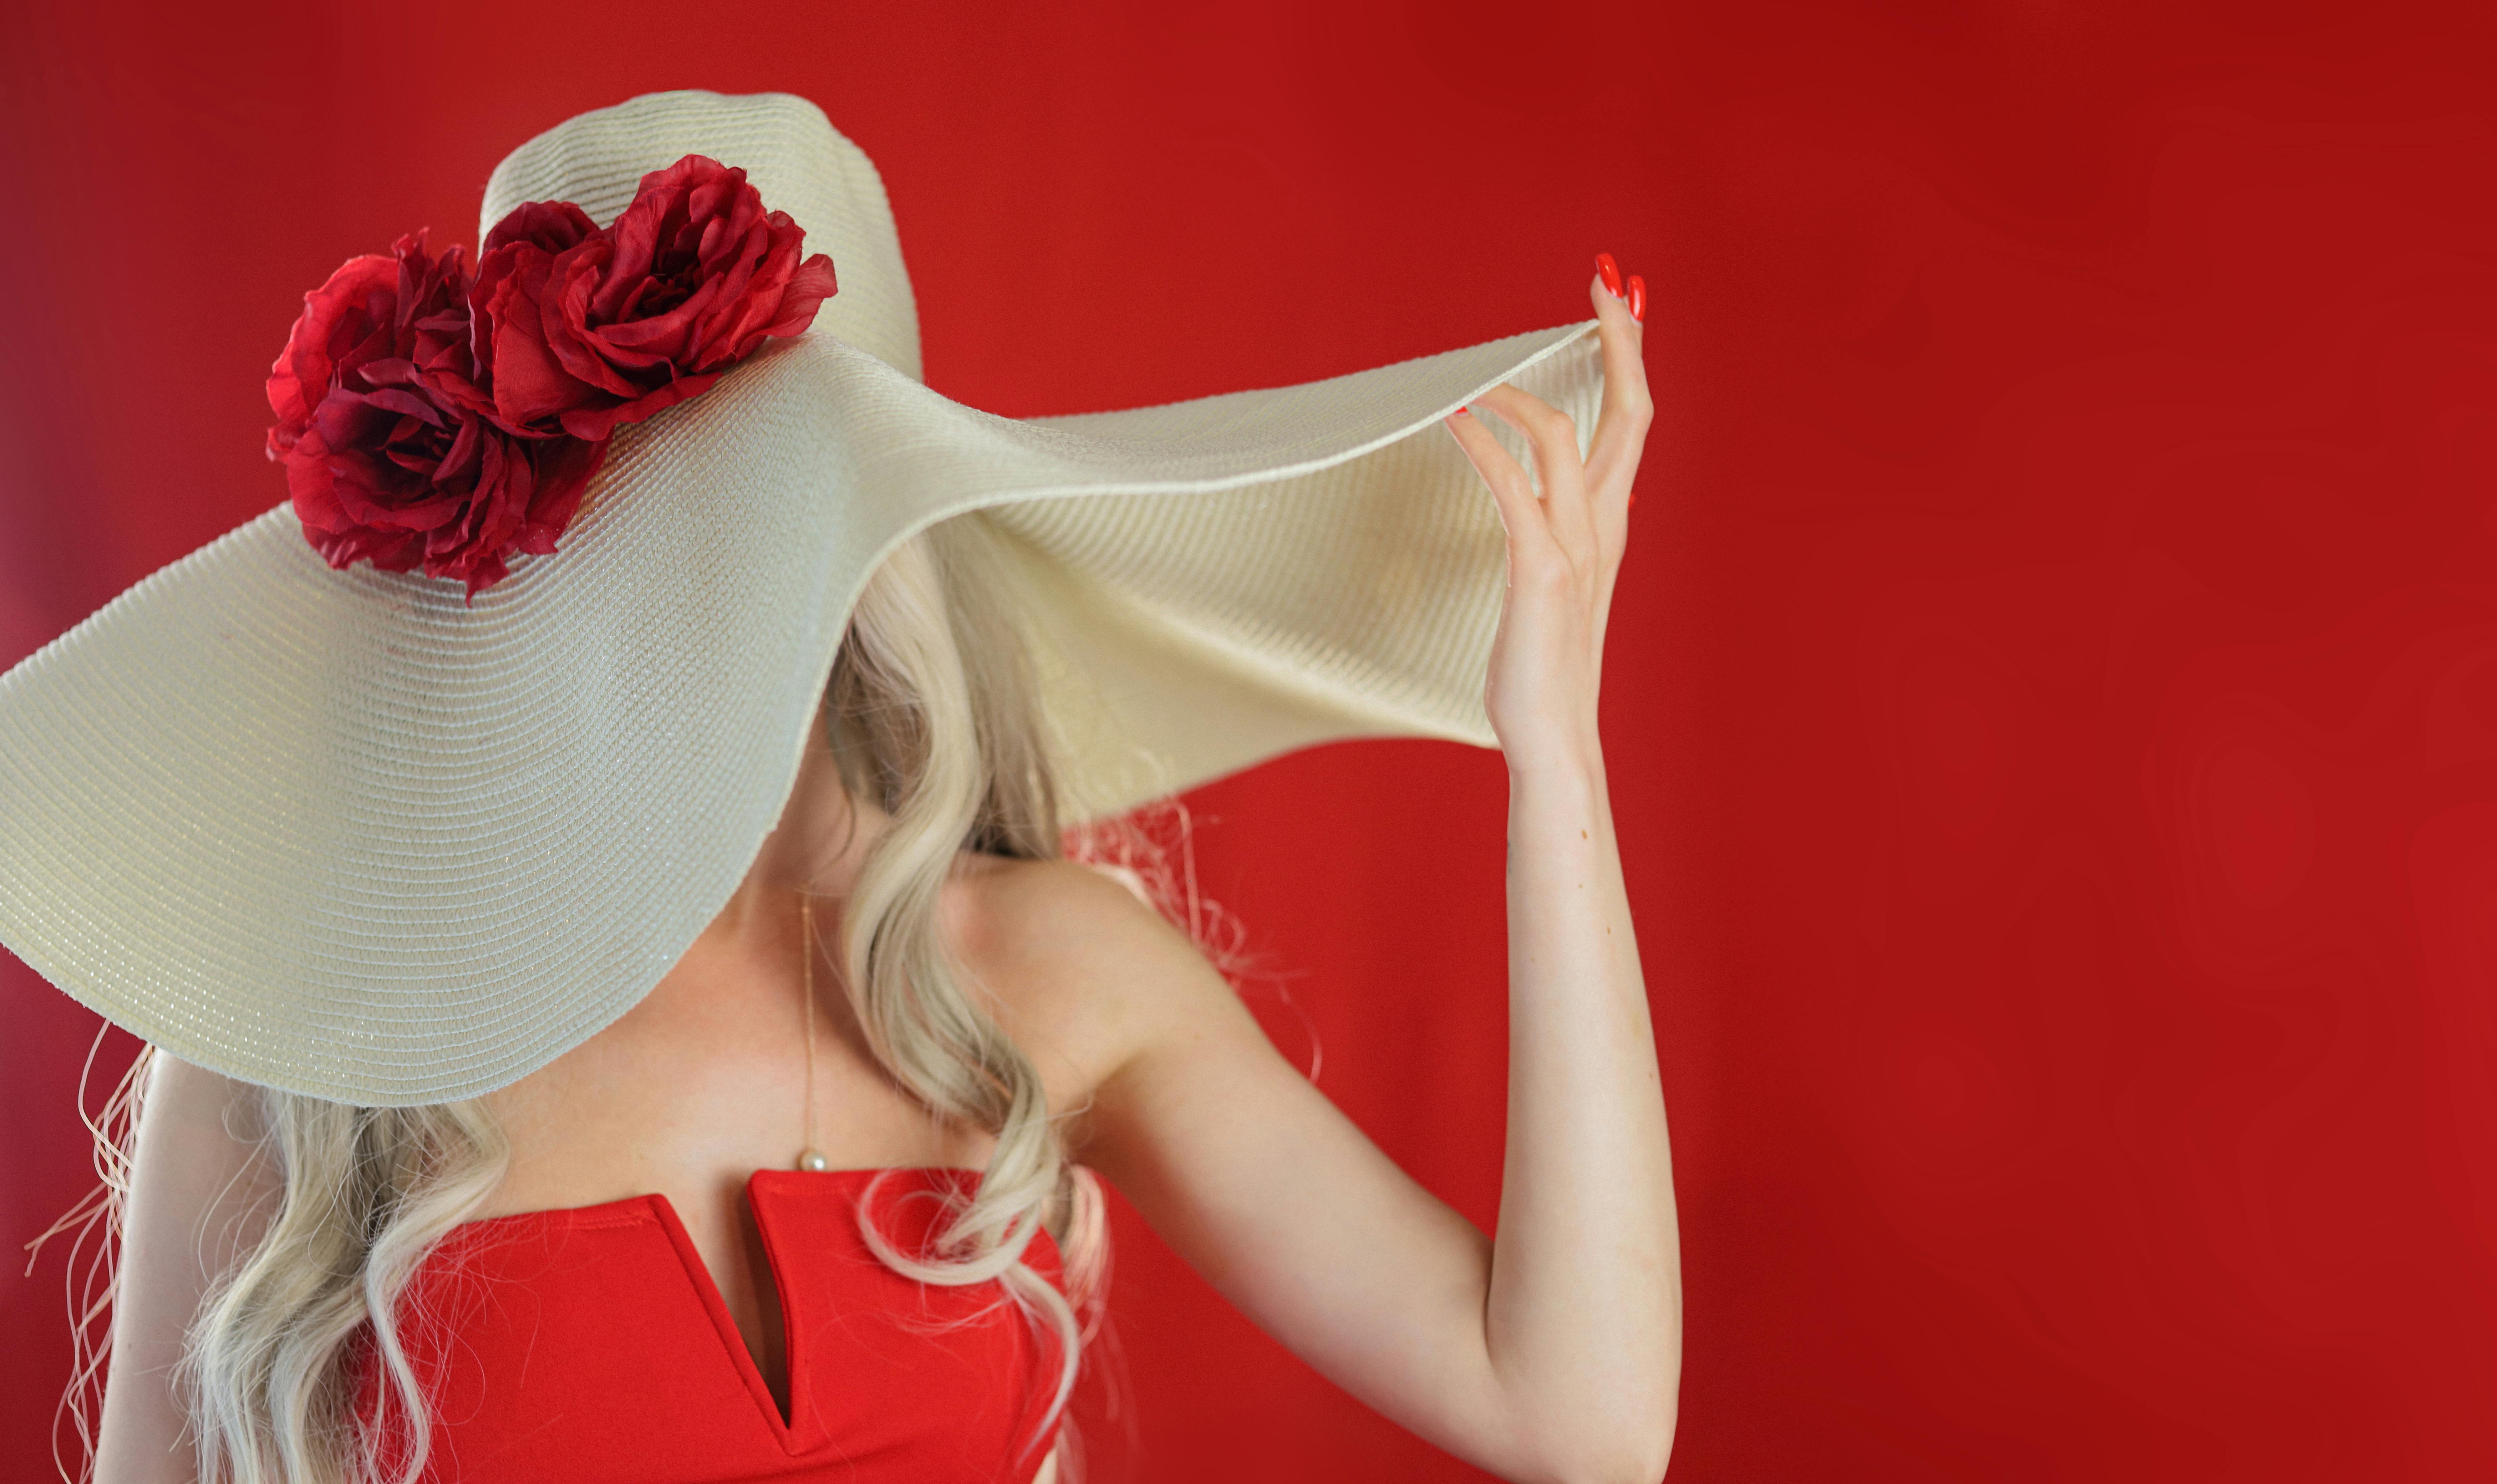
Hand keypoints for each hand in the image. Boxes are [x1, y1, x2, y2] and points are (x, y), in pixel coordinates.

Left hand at [1445, 256, 1651, 767]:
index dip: (1631, 358)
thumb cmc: (1545, 666)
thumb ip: (1561, 535)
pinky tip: (1457, 422)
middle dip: (1619, 341)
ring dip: (1526, 393)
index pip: (1633, 422)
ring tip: (1485, 376)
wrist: (1556, 737)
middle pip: (1628, 411)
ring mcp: (1578, 547)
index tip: (1621, 301)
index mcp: (1613, 524)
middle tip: (1604, 281)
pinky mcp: (1541, 571)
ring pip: (1570, 438)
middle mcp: (1607, 525)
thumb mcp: (1561, 585)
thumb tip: (1549, 495)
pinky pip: (1515, 489)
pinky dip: (1486, 446)